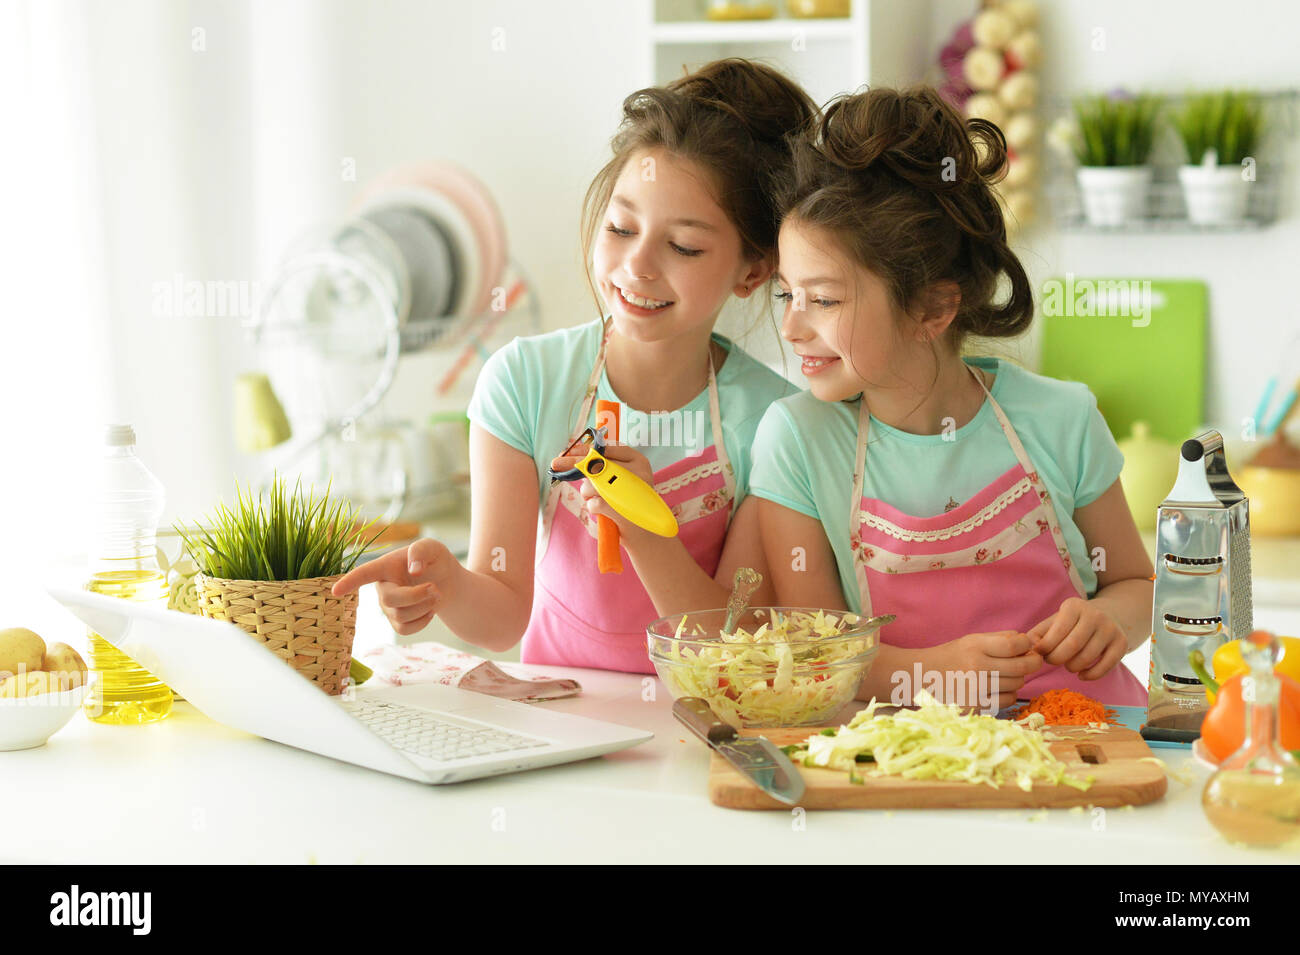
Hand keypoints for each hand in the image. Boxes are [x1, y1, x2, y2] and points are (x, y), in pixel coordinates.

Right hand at [331, 537, 456, 636]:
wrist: (444, 581)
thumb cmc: (433, 560)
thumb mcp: (431, 547)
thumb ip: (421, 550)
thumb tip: (413, 571)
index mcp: (384, 567)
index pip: (363, 574)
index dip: (349, 582)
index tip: (335, 591)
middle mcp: (382, 587)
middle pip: (390, 600)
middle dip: (417, 596)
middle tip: (435, 588)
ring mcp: (387, 607)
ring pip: (401, 616)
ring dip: (425, 607)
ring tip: (436, 595)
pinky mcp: (397, 622)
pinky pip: (405, 630)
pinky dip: (423, 621)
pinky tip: (430, 610)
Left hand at [552, 443, 658, 541]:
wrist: (647, 534)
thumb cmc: (631, 504)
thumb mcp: (624, 480)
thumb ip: (605, 467)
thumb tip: (573, 457)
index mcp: (639, 461)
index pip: (607, 450)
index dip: (585, 449)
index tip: (568, 450)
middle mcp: (637, 473)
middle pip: (596, 464)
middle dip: (572, 464)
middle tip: (555, 463)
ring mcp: (628, 491)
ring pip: (591, 485)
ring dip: (588, 494)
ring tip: (602, 501)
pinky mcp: (619, 510)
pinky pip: (593, 503)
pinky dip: (594, 509)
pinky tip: (605, 513)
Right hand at [932, 631, 1043, 709]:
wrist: (923, 677)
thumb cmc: (952, 656)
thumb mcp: (971, 640)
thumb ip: (1000, 638)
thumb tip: (1030, 642)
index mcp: (975, 646)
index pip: (1014, 645)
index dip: (1027, 645)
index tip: (1026, 645)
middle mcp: (976, 667)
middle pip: (1021, 667)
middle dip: (1033, 662)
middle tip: (1032, 660)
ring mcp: (976, 689)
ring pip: (1018, 684)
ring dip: (1018, 678)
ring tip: (1006, 674)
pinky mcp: (977, 706)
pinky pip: (1009, 700)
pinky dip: (1009, 694)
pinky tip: (999, 688)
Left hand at [1029, 596, 1127, 680]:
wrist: (1108, 616)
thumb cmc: (1073, 623)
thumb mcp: (1054, 621)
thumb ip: (1038, 634)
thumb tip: (1026, 647)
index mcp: (1074, 606)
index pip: (1057, 631)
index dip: (1046, 648)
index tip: (1041, 653)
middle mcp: (1095, 615)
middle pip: (1072, 646)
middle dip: (1057, 659)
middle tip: (1052, 661)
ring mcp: (1110, 629)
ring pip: (1087, 657)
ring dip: (1072, 667)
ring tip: (1067, 665)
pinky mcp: (1122, 643)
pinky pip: (1105, 667)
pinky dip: (1090, 675)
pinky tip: (1081, 674)